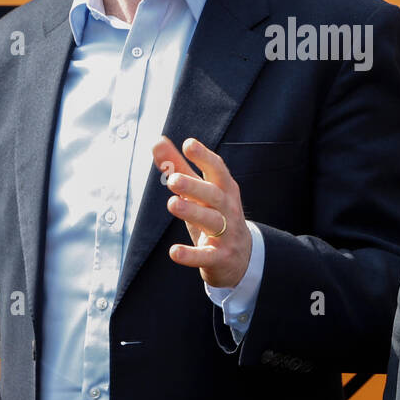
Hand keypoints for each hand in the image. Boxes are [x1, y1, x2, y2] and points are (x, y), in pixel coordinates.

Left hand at [153, 136, 250, 287]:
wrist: (242, 258)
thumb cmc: (216, 216)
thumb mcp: (198, 192)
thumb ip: (178, 167)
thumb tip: (157, 141)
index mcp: (224, 190)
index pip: (217, 170)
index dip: (204, 157)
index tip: (189, 144)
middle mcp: (228, 209)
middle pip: (213, 195)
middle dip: (194, 186)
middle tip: (173, 179)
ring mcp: (226, 234)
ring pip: (212, 221)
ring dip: (192, 212)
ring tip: (172, 204)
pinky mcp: (219, 257)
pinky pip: (206, 256)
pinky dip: (191, 255)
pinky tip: (174, 251)